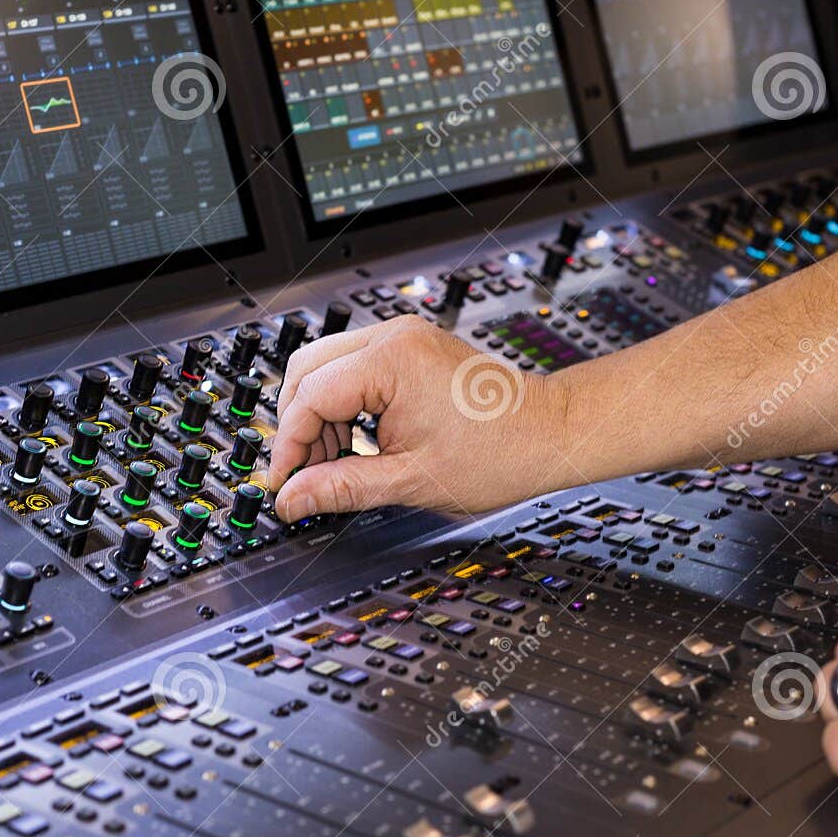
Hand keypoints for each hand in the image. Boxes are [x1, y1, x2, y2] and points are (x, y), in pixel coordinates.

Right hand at [268, 316, 567, 520]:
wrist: (552, 434)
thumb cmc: (502, 452)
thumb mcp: (411, 481)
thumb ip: (342, 487)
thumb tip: (292, 499)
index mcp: (391, 361)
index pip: (308, 396)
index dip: (290, 446)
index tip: (285, 484)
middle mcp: (393, 337)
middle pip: (305, 370)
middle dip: (297, 426)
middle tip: (304, 474)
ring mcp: (402, 338)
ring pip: (325, 367)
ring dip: (319, 416)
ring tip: (337, 464)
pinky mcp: (410, 348)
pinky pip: (353, 368)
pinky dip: (343, 404)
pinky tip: (356, 442)